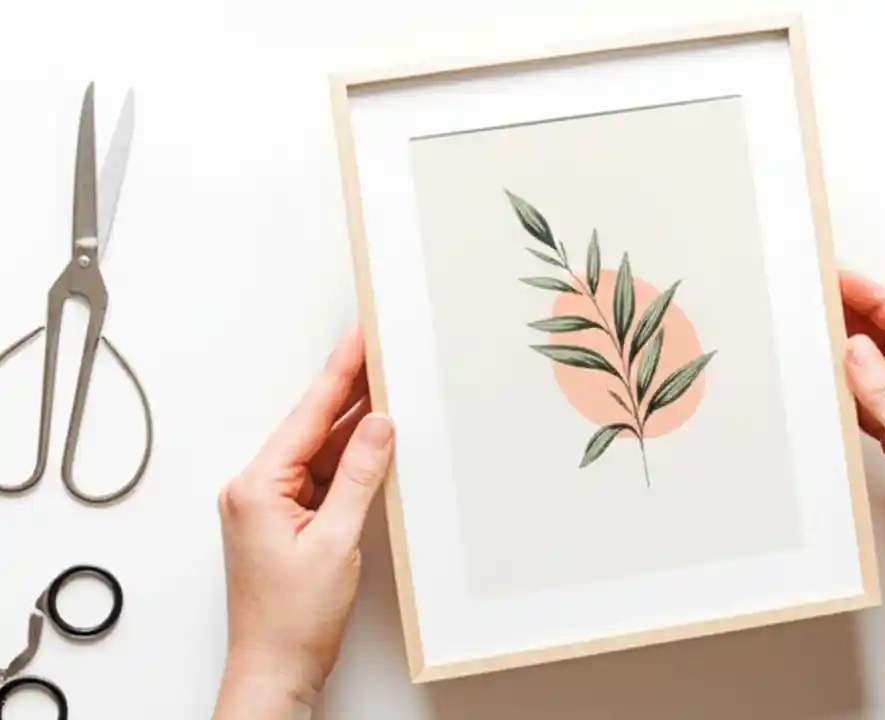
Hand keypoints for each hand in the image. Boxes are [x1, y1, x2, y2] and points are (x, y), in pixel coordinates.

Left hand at [214, 327, 394, 714]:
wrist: (274, 669)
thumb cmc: (292, 619)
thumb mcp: (336, 540)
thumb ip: (360, 476)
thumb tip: (378, 426)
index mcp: (257, 486)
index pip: (308, 416)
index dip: (339, 373)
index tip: (358, 337)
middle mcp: (255, 489)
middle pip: (312, 428)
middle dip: (349, 392)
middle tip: (380, 351)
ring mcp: (268, 506)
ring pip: (319, 453)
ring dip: (353, 428)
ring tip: (387, 389)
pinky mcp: (283, 522)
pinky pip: (320, 478)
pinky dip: (349, 462)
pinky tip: (375, 445)